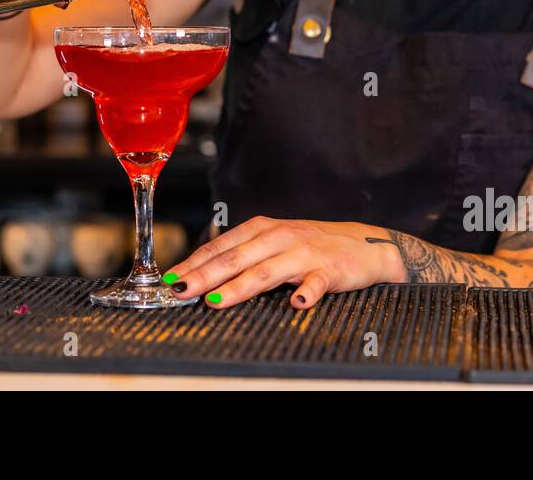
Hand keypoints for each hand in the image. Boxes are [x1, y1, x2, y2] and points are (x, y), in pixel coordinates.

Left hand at [162, 217, 399, 309]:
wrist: (363, 245)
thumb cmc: (310, 247)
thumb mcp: (273, 244)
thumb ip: (242, 257)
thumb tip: (201, 277)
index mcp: (261, 230)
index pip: (219, 248)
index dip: (193, 264)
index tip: (169, 281)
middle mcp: (278, 237)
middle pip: (235, 258)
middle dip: (205, 276)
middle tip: (181, 292)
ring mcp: (304, 253)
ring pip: (267, 271)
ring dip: (240, 286)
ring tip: (218, 300)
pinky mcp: (330, 269)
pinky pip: (316, 282)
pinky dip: (306, 291)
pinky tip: (297, 302)